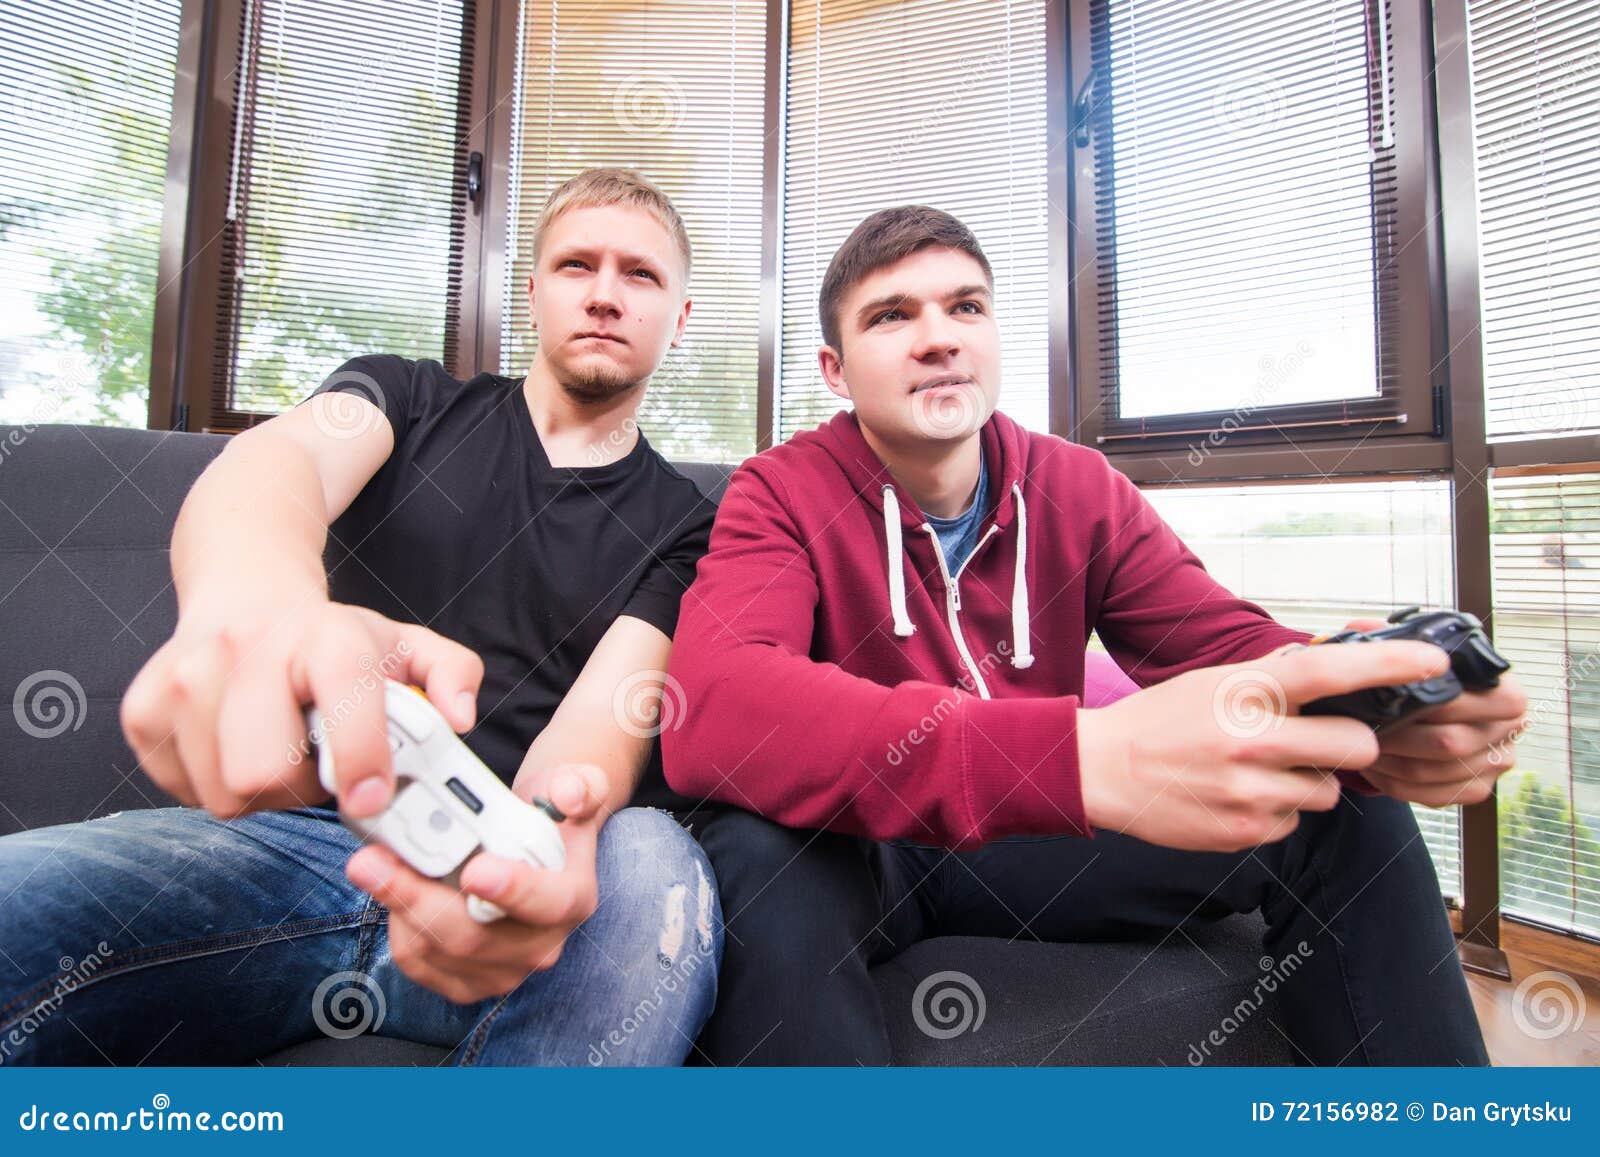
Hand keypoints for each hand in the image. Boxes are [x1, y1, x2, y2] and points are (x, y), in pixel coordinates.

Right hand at [120, 599, 483, 819]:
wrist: (244, 598)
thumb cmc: (332, 641)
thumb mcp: (406, 647)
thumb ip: (452, 676)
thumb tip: (460, 718)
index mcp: (324, 635)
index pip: (343, 699)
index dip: (360, 757)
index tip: (369, 797)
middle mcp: (246, 648)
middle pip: (264, 773)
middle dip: (300, 790)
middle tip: (317, 768)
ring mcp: (184, 677)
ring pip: (224, 793)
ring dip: (261, 793)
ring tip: (280, 752)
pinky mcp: (141, 711)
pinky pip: (184, 791)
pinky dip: (217, 785)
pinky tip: (238, 747)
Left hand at [345, 764, 607, 1002]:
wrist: (530, 849)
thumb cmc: (547, 817)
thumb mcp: (576, 787)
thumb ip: (579, 785)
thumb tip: (568, 795)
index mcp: (572, 899)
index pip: (546, 903)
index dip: (511, 889)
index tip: (474, 870)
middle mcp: (540, 945)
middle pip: (471, 936)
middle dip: (414, 897)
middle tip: (371, 861)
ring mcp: (502, 970)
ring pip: (433, 950)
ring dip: (395, 906)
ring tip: (374, 863)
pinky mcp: (465, 983)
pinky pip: (416, 962)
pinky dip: (395, 924)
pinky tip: (391, 889)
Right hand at [1077, 636, 1453, 851]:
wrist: (1103, 771)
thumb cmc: (1161, 721)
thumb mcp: (1213, 683)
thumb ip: (1273, 678)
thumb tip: (1332, 661)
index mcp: (1245, 693)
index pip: (1330, 672)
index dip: (1388, 666)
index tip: (1432, 664)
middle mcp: (1252, 740)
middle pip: (1356, 746)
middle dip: (1351, 745)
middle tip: (1319, 741)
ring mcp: (1251, 791)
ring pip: (1329, 792)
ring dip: (1310, 782)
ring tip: (1260, 771)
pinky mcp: (1247, 831)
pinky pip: (1295, 822)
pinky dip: (1279, 810)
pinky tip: (1239, 796)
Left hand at [1329, 618, 1528, 806]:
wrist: (1437, 712)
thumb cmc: (1426, 678)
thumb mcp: (1416, 650)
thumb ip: (1391, 636)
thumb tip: (1363, 630)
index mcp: (1505, 691)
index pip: (1480, 701)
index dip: (1435, 702)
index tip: (1392, 696)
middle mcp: (1509, 729)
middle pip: (1450, 742)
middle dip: (1398, 735)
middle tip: (1361, 726)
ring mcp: (1495, 764)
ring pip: (1434, 772)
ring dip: (1389, 761)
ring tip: (1358, 745)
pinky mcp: (1475, 790)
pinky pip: (1430, 796)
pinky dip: (1394, 783)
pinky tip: (1373, 766)